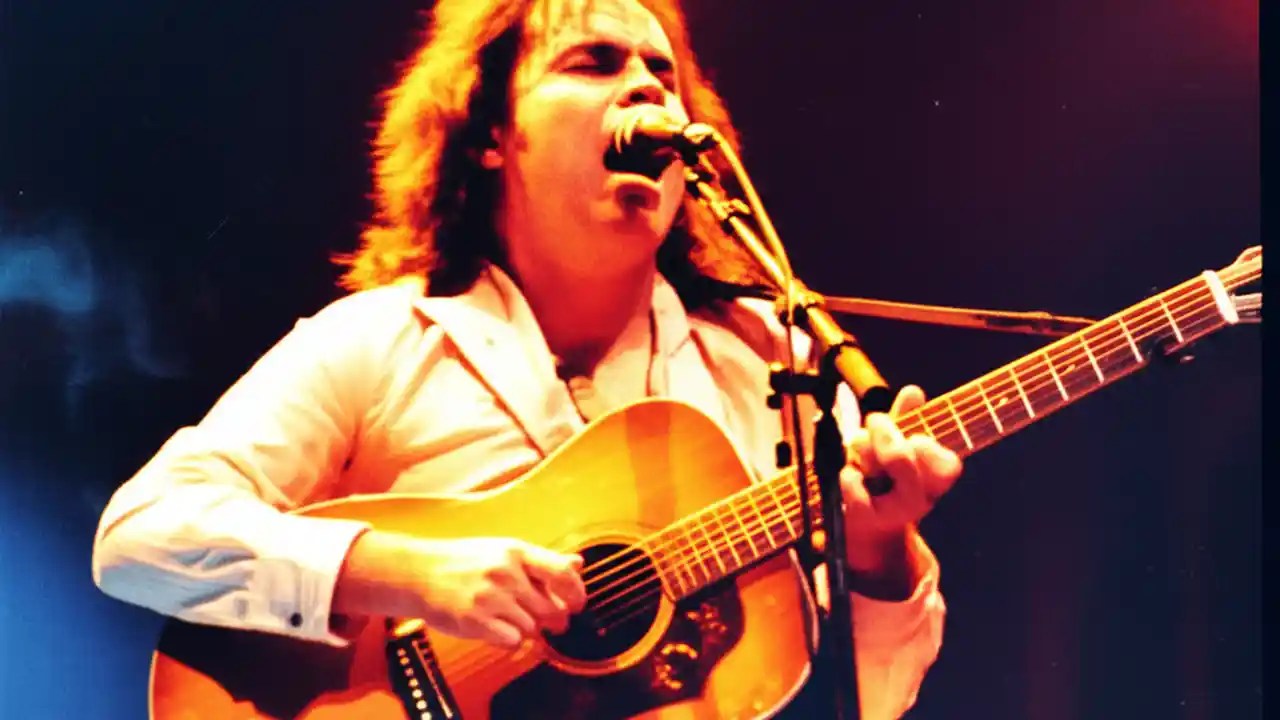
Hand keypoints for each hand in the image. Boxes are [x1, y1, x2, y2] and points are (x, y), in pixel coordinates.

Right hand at [415, 537, 586, 647]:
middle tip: (547, 620)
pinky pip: (512, 642)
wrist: (417, 573)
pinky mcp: (475, 621)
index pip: (562, 573)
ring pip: (533, 628)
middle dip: (554, 619)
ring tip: (510, 618)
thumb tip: (578, 563)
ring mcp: (491, 598)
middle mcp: (506, 573)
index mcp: (516, 552)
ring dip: (528, 629)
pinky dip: (510, 640)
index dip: (578, 593)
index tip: (577, 604)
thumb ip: (542, 560)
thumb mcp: (503, 551)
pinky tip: (497, 629)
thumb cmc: (462, 562)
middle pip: (552, 608)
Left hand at [840, 384, 961, 549]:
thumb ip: (905, 420)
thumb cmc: (882, 480)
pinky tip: (848, 473)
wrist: (863, 527)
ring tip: (856, 441)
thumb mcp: (893, 446)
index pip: (947, 466)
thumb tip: (914, 392)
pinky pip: (860, 499)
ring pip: (882, 482)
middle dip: (890, 442)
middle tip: (876, 422)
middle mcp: (918, 497)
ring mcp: (894, 512)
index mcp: (931, 478)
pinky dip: (851, 479)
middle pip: (910, 467)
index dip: (931, 451)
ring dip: (867, 450)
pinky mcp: (867, 521)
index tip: (916, 438)